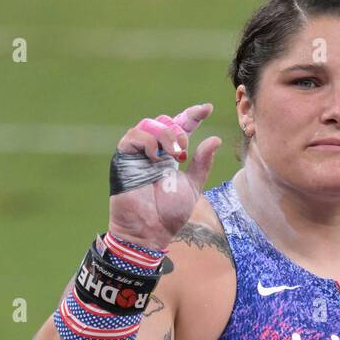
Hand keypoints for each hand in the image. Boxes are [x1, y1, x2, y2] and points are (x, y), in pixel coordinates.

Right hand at [107, 104, 221, 247]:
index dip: (193, 115)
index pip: (180, 127)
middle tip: (184, 150)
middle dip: (177, 130)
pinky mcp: (124, 158)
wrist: (150, 230)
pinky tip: (155, 158)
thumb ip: (202, 164)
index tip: (207, 109)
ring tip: (174, 154)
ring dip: (165, 134)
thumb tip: (216, 140)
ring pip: (150, 124)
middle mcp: (154, 151)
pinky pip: (134, 136)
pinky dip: (148, 142)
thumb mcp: (193, 187)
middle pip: (164, 121)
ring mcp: (138, 153)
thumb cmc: (169, 214)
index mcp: (170, 156)